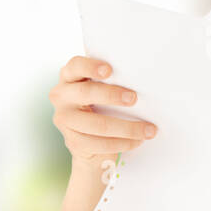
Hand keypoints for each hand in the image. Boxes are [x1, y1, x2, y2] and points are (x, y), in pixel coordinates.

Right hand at [49, 55, 156, 169]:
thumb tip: (140, 81)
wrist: (89, 141)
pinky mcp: (73, 142)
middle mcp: (61, 96)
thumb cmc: (100, 105)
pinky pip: (101, 144)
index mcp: (69, 77)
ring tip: (148, 129)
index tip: (109, 70)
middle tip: (134, 98)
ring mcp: (65, 120)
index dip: (90, 66)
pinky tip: (138, 141)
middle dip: (112, 95)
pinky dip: (124, 143)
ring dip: (128, 127)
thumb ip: (111, 81)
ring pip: (98, 124)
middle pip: (86, 93)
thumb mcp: (101, 89)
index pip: (75, 66)